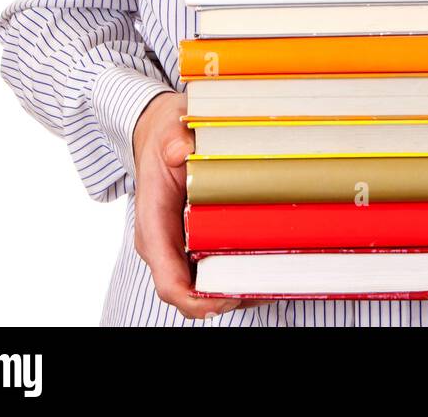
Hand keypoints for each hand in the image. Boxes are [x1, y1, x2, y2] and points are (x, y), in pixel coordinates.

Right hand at [131, 90, 261, 319]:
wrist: (156, 133)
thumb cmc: (162, 135)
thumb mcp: (167, 129)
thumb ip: (173, 139)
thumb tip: (180, 150)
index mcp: (153, 225)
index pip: (169, 281)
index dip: (200, 299)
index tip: (232, 294)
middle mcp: (164, 244)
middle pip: (191, 294)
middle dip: (227, 296)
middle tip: (267, 284)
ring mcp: (178, 246)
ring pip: (204, 286)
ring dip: (237, 288)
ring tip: (274, 276)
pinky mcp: (193, 241)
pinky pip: (212, 269)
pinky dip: (237, 272)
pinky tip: (265, 262)